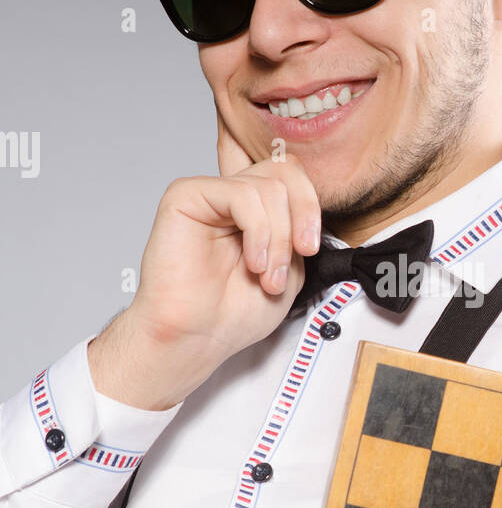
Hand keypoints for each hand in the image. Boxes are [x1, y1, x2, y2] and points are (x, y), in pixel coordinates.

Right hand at [88, 111, 320, 407]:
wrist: (198, 337)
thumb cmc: (235, 311)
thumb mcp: (292, 265)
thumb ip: (297, 224)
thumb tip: (301, 186)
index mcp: (255, 207)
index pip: (289, 171)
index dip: (309, 203)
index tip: (309, 248)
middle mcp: (232, 194)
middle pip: (285, 170)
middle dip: (303, 217)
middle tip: (301, 255)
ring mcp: (209, 193)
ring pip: (270, 187)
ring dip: (279, 237)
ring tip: (267, 275)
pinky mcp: (186, 195)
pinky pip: (242, 195)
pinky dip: (258, 231)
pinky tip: (253, 262)